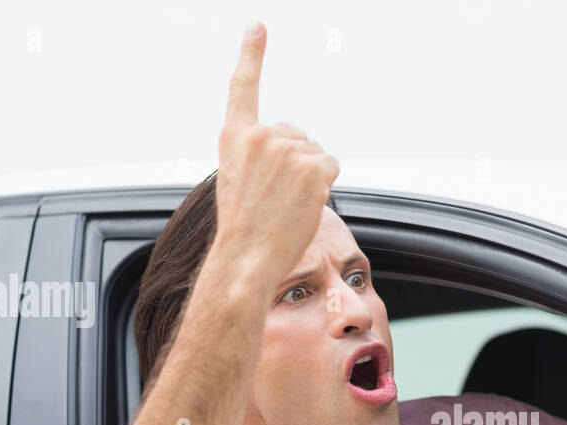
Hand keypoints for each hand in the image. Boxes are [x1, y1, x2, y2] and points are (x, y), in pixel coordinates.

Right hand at [214, 22, 339, 271]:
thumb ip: (259, 154)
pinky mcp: (314, 166)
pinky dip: (325, 184)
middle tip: (277, 196)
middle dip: (296, 161)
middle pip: (297, 135)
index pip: (243, 87)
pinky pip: (331, 166)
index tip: (258, 26)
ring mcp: (288, 149)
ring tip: (287, 204)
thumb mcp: (238, 180)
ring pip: (316, 153)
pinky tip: (304, 203)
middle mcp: (261, 135)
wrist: (246, 257)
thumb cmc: (244, 228)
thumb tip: (302, 149)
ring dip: (310, 176)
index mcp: (235, 137)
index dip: (252, 54)